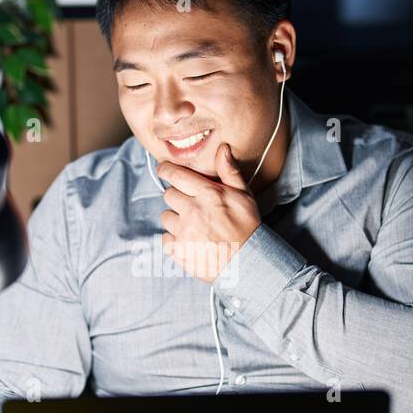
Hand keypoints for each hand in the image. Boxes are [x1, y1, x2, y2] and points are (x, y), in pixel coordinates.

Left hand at [158, 143, 259, 283]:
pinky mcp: (179, 251)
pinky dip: (174, 240)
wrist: (248, 264)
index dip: (166, 170)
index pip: (175, 175)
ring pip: (166, 217)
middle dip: (178, 197)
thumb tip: (222, 148)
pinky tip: (190, 241)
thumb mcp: (244, 196)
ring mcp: (184, 233)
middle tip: (193, 206)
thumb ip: (229, 172)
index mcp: (207, 194)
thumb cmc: (248, 228)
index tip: (165, 170)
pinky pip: (165, 239)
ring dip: (176, 219)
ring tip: (194, 226)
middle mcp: (192, 211)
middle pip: (168, 194)